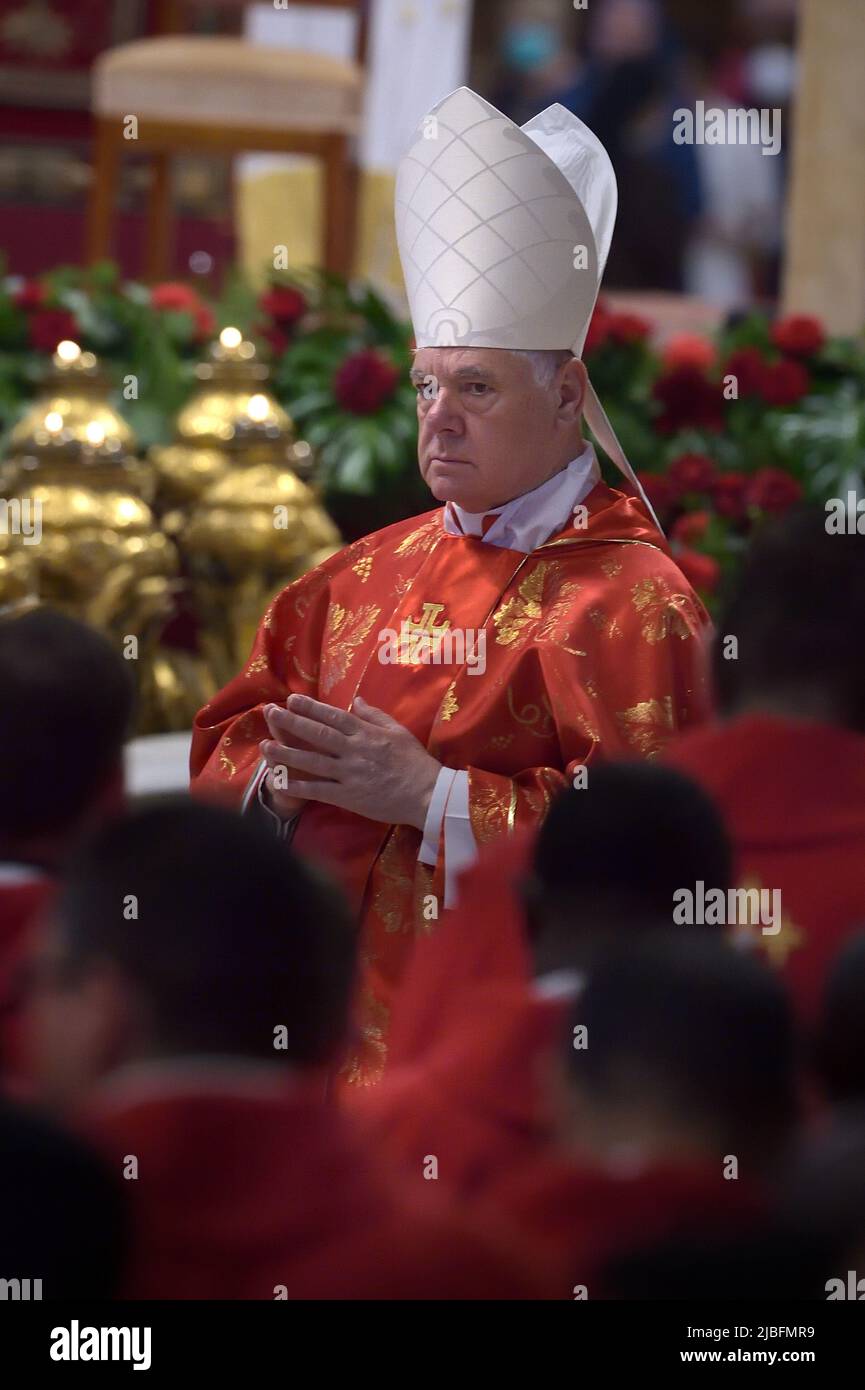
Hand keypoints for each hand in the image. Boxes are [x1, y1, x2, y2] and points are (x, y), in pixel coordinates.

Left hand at [259, 693, 441, 830]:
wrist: (428, 794)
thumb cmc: (415, 762)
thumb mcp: (398, 731)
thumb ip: (375, 715)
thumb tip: (357, 699)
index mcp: (366, 733)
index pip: (333, 716)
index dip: (310, 708)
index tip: (291, 699)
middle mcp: (354, 750)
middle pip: (317, 734)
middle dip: (291, 722)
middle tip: (269, 713)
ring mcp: (350, 773)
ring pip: (312, 761)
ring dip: (286, 753)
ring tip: (264, 746)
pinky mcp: (349, 796)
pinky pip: (319, 790)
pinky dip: (298, 787)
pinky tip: (279, 783)